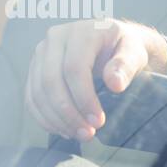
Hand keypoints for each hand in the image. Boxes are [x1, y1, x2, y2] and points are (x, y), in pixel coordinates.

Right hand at [25, 17, 166, 140]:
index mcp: (81, 32)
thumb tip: (115, 84)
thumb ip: (126, 65)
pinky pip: (31, 96)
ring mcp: (41, 53)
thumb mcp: (135, 52)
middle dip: (68, 113)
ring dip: (56, 119)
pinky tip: (63, 130)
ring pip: (38, 91)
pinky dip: (44, 117)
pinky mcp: (35, 68)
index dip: (84, 98)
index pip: (74, 68)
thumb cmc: (125, 47)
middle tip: (88, 134)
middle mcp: (55, 38)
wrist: (113, 42)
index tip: (98, 121)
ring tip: (79, 135)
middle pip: (51, 81)